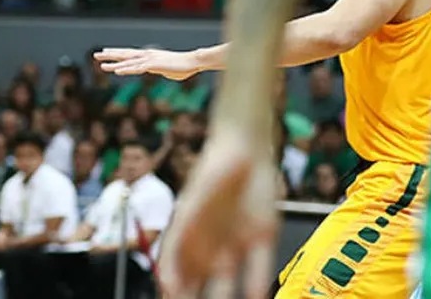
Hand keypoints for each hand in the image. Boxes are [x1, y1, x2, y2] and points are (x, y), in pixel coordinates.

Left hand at [95, 48, 200, 80]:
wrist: (192, 61)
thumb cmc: (182, 66)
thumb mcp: (166, 69)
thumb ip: (158, 69)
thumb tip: (156, 70)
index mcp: (148, 55)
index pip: (129, 53)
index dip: (117, 52)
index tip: (105, 51)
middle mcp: (146, 55)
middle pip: (124, 54)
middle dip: (110, 54)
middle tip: (96, 54)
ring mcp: (149, 59)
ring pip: (127, 62)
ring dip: (114, 64)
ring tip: (101, 65)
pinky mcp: (153, 65)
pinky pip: (136, 68)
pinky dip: (126, 69)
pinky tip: (117, 71)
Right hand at [156, 129, 277, 298]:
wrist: (246, 147)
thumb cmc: (212, 168)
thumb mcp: (195, 201)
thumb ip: (183, 234)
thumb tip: (170, 273)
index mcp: (187, 233)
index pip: (174, 269)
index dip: (171, 287)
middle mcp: (208, 242)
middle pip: (199, 282)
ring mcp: (234, 242)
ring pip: (227, 283)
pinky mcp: (260, 238)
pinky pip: (257, 267)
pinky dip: (256, 284)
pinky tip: (256, 298)